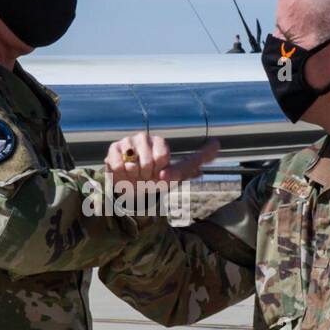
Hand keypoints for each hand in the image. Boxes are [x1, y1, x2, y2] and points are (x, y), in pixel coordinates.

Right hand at [104, 134, 219, 188]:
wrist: (133, 189)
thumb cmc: (156, 179)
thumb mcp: (178, 173)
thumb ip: (197, 159)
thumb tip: (217, 143)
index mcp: (159, 142)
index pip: (163, 156)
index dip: (161, 170)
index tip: (160, 173)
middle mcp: (143, 139)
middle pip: (148, 161)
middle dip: (148, 175)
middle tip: (146, 176)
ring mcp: (127, 143)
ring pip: (133, 163)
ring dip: (135, 176)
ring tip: (135, 175)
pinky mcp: (113, 150)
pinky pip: (118, 163)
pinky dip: (123, 174)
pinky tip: (124, 173)